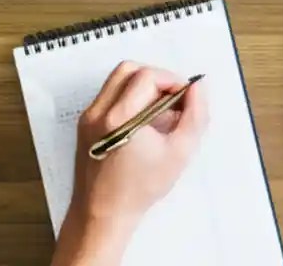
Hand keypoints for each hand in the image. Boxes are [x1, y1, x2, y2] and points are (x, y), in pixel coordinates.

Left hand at [53, 62, 208, 264]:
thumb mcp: (180, 152)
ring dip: (142, 87)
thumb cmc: (140, 188)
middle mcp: (98, 112)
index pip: (148, 76)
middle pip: (129, 70)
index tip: (185, 97)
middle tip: (173, 100)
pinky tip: (143, 124)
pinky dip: (129, 99)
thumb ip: (196, 114)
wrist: (102, 213)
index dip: (172, 80)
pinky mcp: (85, 125)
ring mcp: (88, 117)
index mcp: (119, 118)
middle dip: (156, 78)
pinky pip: (109, 96)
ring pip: (117, 81)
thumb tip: (197, 88)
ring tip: (159, 113)